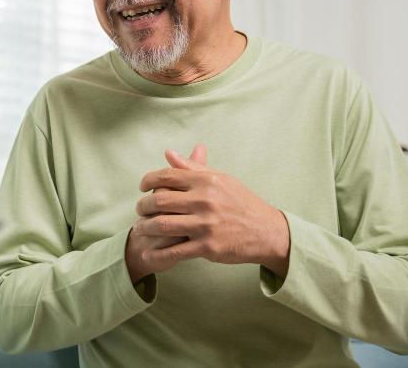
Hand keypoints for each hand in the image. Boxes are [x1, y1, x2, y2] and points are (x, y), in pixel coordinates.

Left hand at [132, 148, 290, 277]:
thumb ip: (192, 167)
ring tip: (139, 228)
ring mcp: (205, 225)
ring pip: (162, 225)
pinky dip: (157, 255)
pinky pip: (174, 252)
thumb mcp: (221, 179)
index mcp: (206, 181)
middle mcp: (204, 201)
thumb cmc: (242, 203)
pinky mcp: (207, 247)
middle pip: (159, 200)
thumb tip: (168, 153)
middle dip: (143, 206)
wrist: (268, 232)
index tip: (142, 187)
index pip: (166, 176)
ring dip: (144, 227)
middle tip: (139, 209)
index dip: (148, 180)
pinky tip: (147, 255)